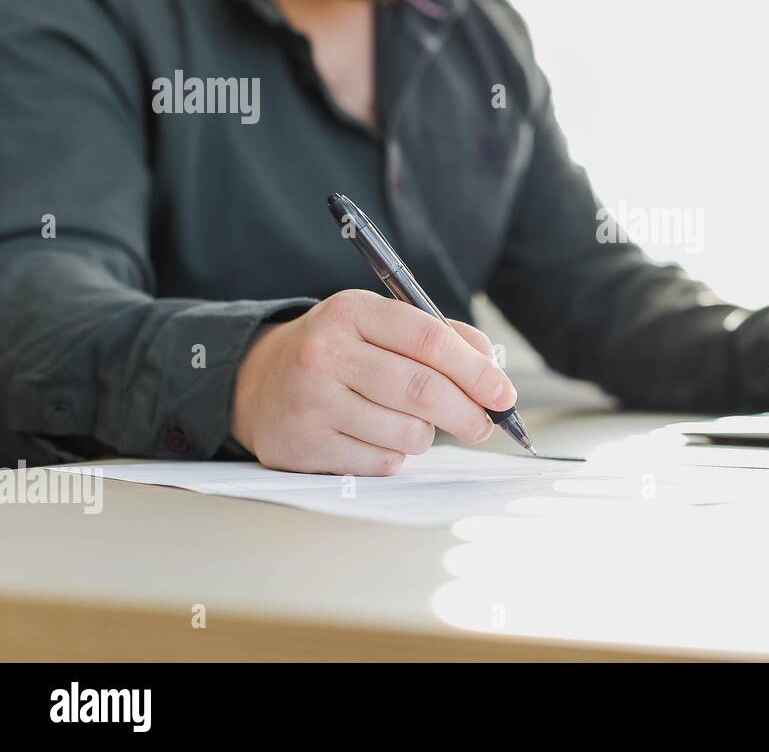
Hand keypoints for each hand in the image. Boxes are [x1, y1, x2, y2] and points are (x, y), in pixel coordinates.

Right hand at [231, 289, 514, 474]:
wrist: (257, 382)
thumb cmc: (339, 352)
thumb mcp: (379, 324)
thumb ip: (440, 337)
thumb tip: (492, 367)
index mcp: (351, 312)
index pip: (430, 340)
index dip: (476, 371)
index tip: (503, 394)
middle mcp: (325, 354)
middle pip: (423, 391)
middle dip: (468, 413)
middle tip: (484, 424)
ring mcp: (311, 403)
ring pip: (407, 433)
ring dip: (425, 435)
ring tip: (410, 423)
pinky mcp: (304, 448)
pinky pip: (381, 463)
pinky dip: (394, 456)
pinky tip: (375, 438)